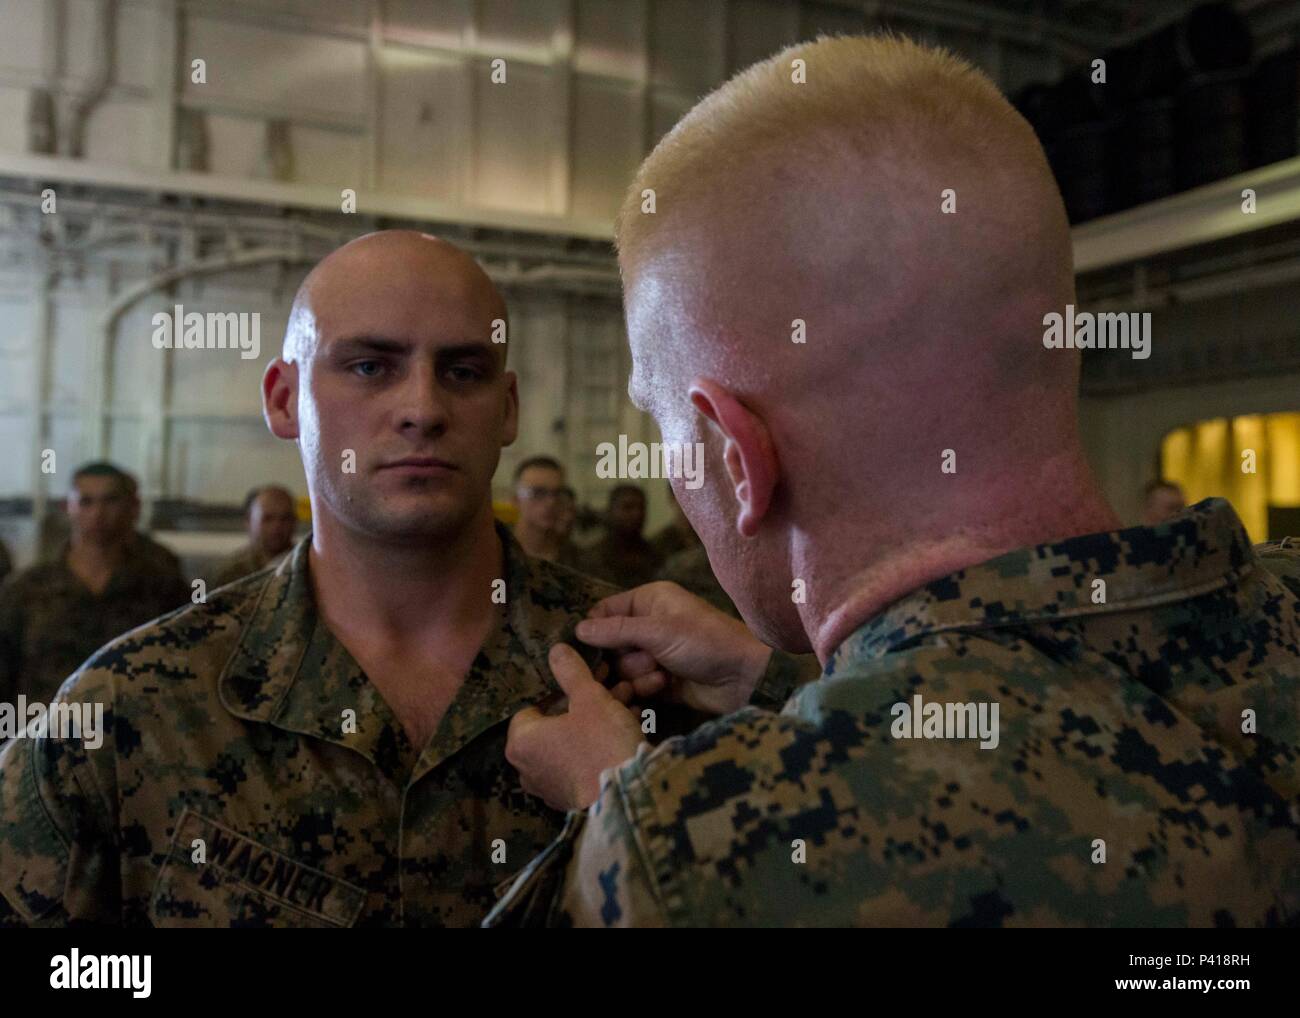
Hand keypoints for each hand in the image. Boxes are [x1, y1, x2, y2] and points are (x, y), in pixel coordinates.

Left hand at [507, 643, 645, 811]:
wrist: (626, 799)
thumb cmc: (600, 743)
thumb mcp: (589, 698)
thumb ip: (571, 673)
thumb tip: (556, 650)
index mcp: (521, 742)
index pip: (531, 708)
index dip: (558, 694)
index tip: (583, 686)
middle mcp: (527, 769)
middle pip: (553, 726)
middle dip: (583, 708)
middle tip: (611, 691)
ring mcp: (550, 789)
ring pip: (572, 745)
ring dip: (596, 726)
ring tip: (628, 707)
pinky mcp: (572, 802)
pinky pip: (584, 765)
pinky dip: (600, 749)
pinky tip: (628, 733)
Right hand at [576, 581, 772, 716]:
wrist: (744, 677)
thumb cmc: (705, 642)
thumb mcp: (659, 631)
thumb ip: (616, 630)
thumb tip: (578, 629)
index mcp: (649, 601)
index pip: (605, 611)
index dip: (594, 630)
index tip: (585, 649)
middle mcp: (649, 625)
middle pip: (609, 645)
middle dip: (622, 657)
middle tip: (641, 661)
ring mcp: (655, 655)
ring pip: (621, 669)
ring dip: (638, 675)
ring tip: (662, 675)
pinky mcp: (661, 682)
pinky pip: (635, 688)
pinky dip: (645, 690)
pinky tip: (664, 687)